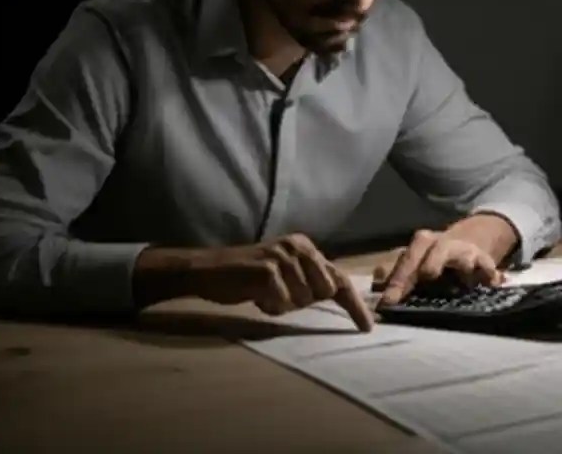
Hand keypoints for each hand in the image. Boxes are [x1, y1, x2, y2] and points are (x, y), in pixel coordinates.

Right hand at [191, 233, 374, 330]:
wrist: (205, 271)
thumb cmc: (244, 277)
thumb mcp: (283, 273)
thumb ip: (308, 279)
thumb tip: (339, 295)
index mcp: (303, 245)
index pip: (338, 277)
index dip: (354, 305)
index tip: (368, 326)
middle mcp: (297, 246)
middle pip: (324, 291)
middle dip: (304, 301)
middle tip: (278, 294)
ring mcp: (282, 256)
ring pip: (304, 300)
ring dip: (283, 304)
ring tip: (263, 293)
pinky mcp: (268, 270)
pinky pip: (283, 303)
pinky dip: (269, 306)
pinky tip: (255, 295)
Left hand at [375, 229, 505, 306]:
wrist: (467, 242)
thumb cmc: (432, 256)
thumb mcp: (412, 259)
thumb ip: (393, 272)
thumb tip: (376, 283)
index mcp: (422, 242)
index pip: (407, 263)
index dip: (397, 283)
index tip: (388, 302)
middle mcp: (444, 245)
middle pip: (434, 259)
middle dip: (428, 270)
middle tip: (425, 280)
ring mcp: (467, 254)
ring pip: (463, 262)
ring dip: (462, 274)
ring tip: (462, 285)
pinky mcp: (487, 263)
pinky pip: (489, 272)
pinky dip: (491, 277)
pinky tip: (493, 283)